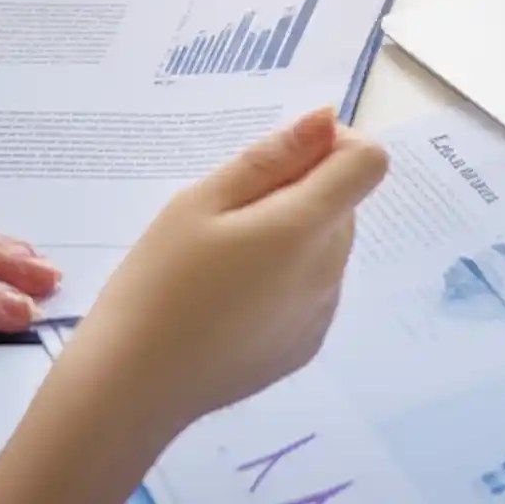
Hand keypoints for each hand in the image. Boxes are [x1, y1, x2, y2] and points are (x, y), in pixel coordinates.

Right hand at [65, 106, 386, 423]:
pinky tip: (232, 299)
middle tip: (229, 216)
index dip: (334, 146)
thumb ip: (272, 157)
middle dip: (302, 192)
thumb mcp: (200, 202)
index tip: (283, 159)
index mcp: (306, 228)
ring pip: (328, 246)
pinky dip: (287, 279)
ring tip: (224, 261)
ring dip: (294, 236)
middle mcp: (330, 270)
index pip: (368, 162)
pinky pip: (315, 289)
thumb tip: (325, 119)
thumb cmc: (158, 282)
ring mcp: (323, 312)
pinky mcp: (308, 343)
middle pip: (344, 204)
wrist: (136, 384)